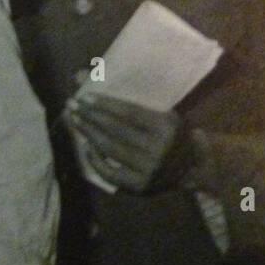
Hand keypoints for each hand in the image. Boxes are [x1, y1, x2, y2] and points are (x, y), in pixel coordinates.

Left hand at [66, 92, 194, 193]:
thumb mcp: (161, 115)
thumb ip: (130, 102)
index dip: (104, 104)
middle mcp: (159, 149)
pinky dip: (95, 160)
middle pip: (116, 129)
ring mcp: (149, 169)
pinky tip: (85, 146)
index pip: (129, 112)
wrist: (194, 169)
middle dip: (90, 116)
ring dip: (88, 133)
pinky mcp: (140, 186)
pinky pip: (109, 173)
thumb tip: (87, 78)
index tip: (84, 97)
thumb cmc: (172, 135)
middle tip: (71, 105)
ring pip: (110, 148)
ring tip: (74, 120)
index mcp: (166, 127)